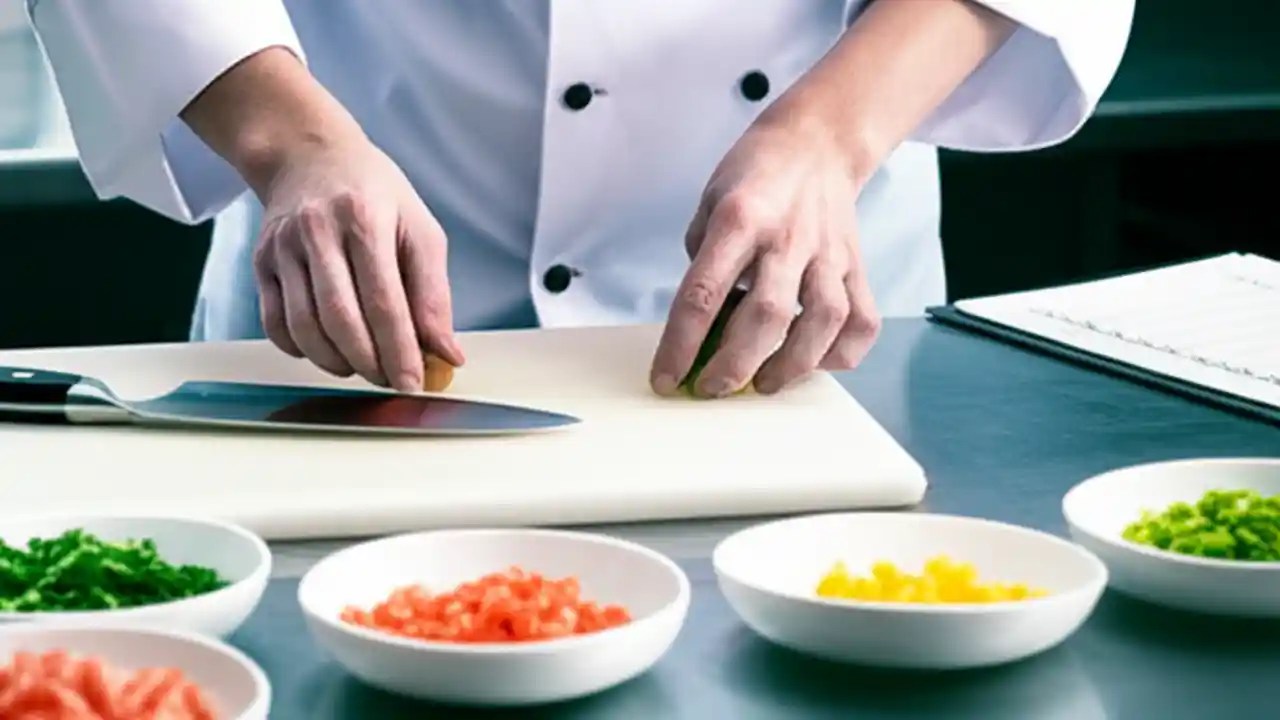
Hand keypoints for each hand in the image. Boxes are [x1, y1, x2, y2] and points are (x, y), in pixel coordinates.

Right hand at [252, 138, 464, 390]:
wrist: (308, 155)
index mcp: (365, 219)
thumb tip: (446, 353)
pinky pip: (275, 324)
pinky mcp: (261, 262)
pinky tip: (327, 351)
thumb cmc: (374, 194)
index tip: (413, 385)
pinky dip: (301, 350)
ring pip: (304, 327)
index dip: (400, 351)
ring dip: (336, 362)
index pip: (384, 302)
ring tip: (363, 367)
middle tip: (390, 381)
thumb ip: (434, 294)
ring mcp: (283, 248)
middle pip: (340, 319)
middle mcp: (318, 231)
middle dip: (369, 363)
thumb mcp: (419, 229)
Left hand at [650, 122, 880, 397]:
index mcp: (739, 219)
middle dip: (734, 366)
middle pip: (766, 315)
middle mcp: (787, 237)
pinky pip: (861, 320)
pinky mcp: (857, 265)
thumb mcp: (708, 204)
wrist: (818, 141)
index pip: (703, 293)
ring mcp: (828, 253)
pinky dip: (841, 353)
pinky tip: (813, 361)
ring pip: (821, 321)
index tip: (665, 378)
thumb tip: (701, 326)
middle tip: (712, 389)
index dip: (680, 345)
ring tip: (763, 383)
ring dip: (790, 366)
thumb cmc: (755, 176)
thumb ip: (704, 261)